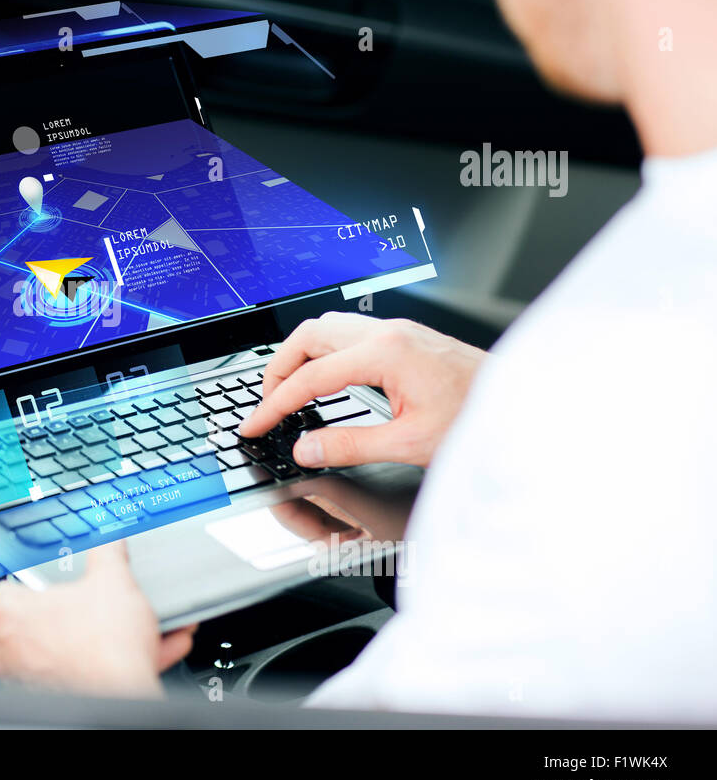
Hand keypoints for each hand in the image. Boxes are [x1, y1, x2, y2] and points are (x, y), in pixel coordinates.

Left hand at [0, 541, 196, 697]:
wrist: (125, 695)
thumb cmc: (105, 645)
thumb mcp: (113, 580)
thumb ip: (108, 553)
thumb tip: (112, 543)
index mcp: (11, 613)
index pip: (10, 586)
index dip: (39, 579)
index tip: (60, 580)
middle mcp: (12, 650)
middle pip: (42, 619)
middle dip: (79, 612)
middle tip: (105, 603)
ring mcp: (31, 679)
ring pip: (70, 648)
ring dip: (105, 637)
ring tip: (140, 624)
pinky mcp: (56, 699)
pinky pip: (89, 672)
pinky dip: (117, 661)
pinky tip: (154, 647)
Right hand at [238, 312, 486, 467]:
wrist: (525, 404)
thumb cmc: (480, 419)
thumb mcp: (410, 443)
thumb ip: (350, 445)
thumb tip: (306, 450)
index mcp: (385, 353)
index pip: (309, 377)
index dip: (274, 404)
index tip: (255, 424)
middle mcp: (388, 332)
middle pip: (308, 336)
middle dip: (278, 369)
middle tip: (266, 405)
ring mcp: (397, 330)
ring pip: (326, 329)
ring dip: (300, 357)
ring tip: (288, 391)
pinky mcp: (405, 337)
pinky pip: (348, 333)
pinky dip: (324, 353)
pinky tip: (324, 378)